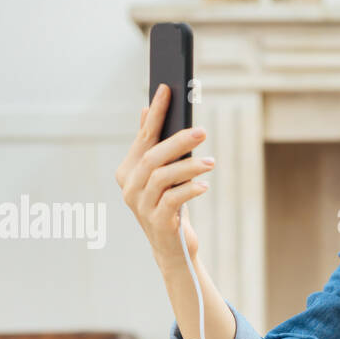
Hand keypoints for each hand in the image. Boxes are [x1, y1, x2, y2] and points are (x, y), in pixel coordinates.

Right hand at [115, 83, 213, 267]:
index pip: (143, 137)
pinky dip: (189, 190)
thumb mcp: (162, 176)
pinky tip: (204, 186)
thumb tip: (145, 110)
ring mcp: (140, 206)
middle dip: (178, 141)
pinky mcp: (156, 222)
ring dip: (188, 167)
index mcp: (128, 171)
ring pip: (162, 177)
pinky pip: (172, 200)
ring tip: (211, 163)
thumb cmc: (169, 206)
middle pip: (153, 157)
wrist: (173, 249)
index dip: (154, 113)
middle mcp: (130, 187)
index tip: (166, 90)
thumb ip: (153, 147)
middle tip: (202, 131)